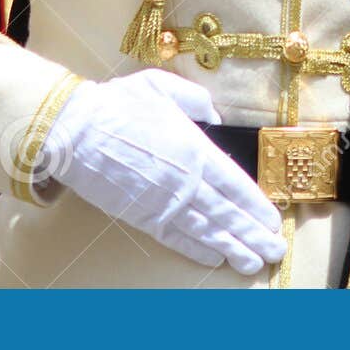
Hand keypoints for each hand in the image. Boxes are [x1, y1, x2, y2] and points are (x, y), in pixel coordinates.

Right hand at [46, 69, 286, 273]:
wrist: (74, 130)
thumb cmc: (119, 105)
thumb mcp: (164, 88)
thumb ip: (196, 101)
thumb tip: (215, 117)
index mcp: (194, 148)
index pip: (235, 183)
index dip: (256, 204)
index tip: (273, 219)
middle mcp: (185, 180)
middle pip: (227, 213)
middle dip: (253, 233)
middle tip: (275, 250)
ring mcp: (163, 201)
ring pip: (206, 230)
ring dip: (233, 247)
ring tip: (254, 262)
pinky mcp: (141, 215)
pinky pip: (175, 236)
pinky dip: (196, 249)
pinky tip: (215, 257)